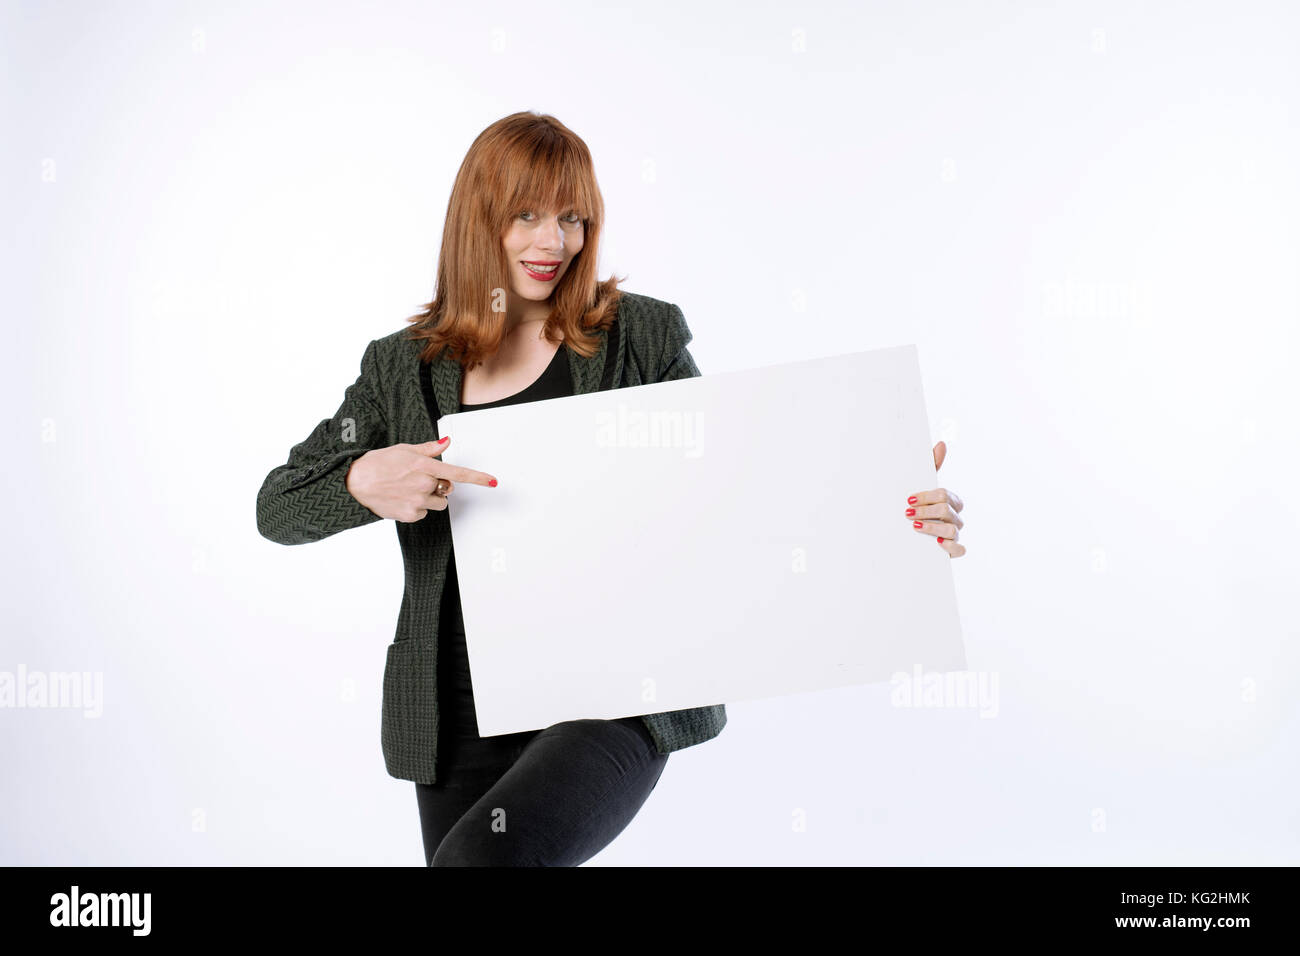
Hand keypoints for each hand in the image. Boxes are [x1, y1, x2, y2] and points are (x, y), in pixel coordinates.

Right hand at [345, 437, 496, 522]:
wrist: (355, 483)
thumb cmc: (378, 464)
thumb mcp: (404, 450)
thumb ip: (429, 449)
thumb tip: (447, 441)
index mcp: (425, 466)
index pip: (458, 473)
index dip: (478, 478)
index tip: (493, 481)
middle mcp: (424, 484)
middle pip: (448, 489)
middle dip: (439, 486)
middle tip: (418, 480)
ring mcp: (418, 501)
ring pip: (439, 503)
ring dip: (430, 498)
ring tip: (407, 490)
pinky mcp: (411, 515)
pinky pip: (424, 513)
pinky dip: (416, 508)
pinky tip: (401, 499)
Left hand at [905, 440, 965, 557]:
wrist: (905, 537)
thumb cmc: (918, 509)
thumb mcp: (921, 488)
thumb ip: (932, 466)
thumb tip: (942, 444)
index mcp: (951, 501)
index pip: (944, 495)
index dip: (926, 497)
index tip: (909, 500)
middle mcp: (955, 517)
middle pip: (947, 511)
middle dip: (926, 511)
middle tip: (908, 514)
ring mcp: (955, 534)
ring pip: (952, 530)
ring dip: (932, 528)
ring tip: (915, 527)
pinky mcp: (952, 550)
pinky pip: (959, 549)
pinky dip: (950, 547)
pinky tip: (936, 544)